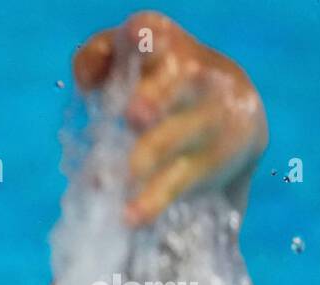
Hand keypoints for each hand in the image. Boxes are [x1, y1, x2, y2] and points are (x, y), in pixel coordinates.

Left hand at [73, 12, 266, 225]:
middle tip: (133, 115)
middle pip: (177, 82)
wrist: (234, 113)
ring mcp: (209, 118)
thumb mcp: (132, 62)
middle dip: (156, 97)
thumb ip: (98, 59)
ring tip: (118, 177)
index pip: (153, 33)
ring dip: (149, 155)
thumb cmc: (158, 82)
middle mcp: (196, 75)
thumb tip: (85, 80)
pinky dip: (154, 199)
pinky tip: (131, 216)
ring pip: (178, 136)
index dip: (141, 40)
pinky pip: (182, 179)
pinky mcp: (212, 160)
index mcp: (167, 44)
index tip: (128, 43)